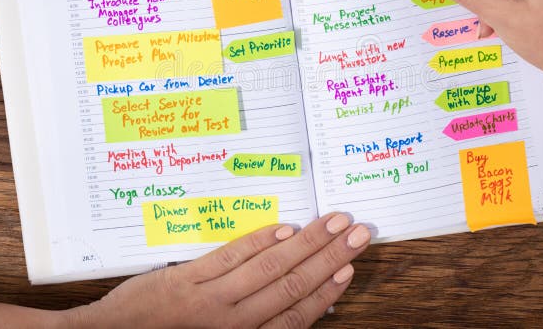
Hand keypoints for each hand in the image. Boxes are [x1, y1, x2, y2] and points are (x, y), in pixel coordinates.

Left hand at [65, 213, 370, 328]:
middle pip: (291, 285)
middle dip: (328, 257)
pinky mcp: (185, 279)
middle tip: (356, 232)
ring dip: (305, 243)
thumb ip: (251, 324)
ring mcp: (209, 299)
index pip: (295, 315)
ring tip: (332, 223)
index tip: (349, 268)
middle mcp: (231, 322)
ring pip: (268, 267)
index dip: (326, 290)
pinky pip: (230, 257)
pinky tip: (283, 228)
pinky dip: (259, 241)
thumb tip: (292, 304)